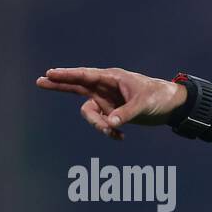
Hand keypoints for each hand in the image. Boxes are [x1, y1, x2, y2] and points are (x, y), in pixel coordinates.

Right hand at [35, 67, 186, 140]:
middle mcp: (106, 88)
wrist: (171, 106)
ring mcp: (108, 100)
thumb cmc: (158, 97)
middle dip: (60, 84)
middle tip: (39, 81)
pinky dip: (108, 131)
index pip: (85, 75)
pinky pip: (102, 123)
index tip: (51, 73)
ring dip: (96, 124)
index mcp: (112, 78)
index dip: (67, 75)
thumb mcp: (143, 105)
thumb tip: (110, 125)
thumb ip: (125, 114)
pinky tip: (120, 138)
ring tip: (112, 133)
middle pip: (76, 85)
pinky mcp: (113, 112)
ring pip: (89, 112)